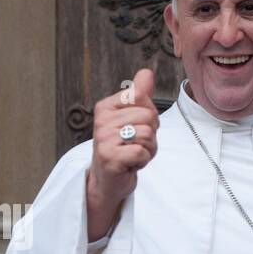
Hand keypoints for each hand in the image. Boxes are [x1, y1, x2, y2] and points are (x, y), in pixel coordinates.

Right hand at [86, 68, 158, 240]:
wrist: (107, 181)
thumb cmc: (121, 148)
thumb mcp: (131, 119)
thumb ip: (139, 95)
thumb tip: (146, 72)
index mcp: (105, 106)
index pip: (142, 97)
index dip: (148, 115)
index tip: (135, 128)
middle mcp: (101, 121)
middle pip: (148, 116)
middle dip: (150, 133)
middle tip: (135, 144)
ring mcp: (104, 139)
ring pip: (147, 134)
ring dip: (148, 149)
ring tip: (133, 154)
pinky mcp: (110, 157)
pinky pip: (142, 152)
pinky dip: (143, 161)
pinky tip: (131, 164)